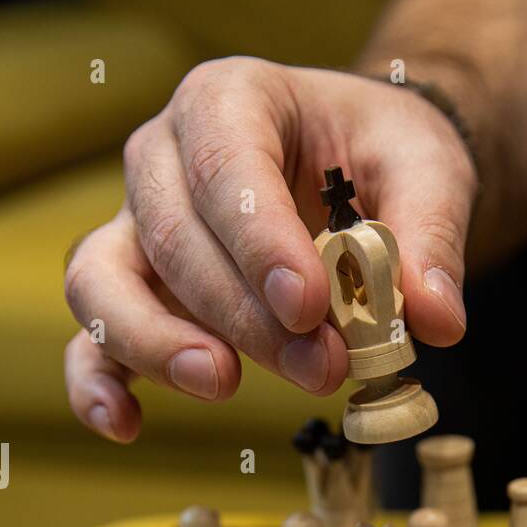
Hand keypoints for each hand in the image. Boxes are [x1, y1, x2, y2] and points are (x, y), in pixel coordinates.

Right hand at [64, 58, 476, 440]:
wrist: (358, 167)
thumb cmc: (381, 157)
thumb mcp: (429, 173)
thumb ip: (432, 239)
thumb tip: (436, 320)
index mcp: (232, 101)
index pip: (225, 163)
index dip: (260, 239)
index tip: (308, 305)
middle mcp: (164, 157)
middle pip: (174, 236)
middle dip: (245, 314)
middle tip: (322, 367)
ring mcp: (135, 229)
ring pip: (104, 283)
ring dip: (157, 343)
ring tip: (222, 384)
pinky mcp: (131, 297)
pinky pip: (90, 340)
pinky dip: (97, 385)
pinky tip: (126, 426)